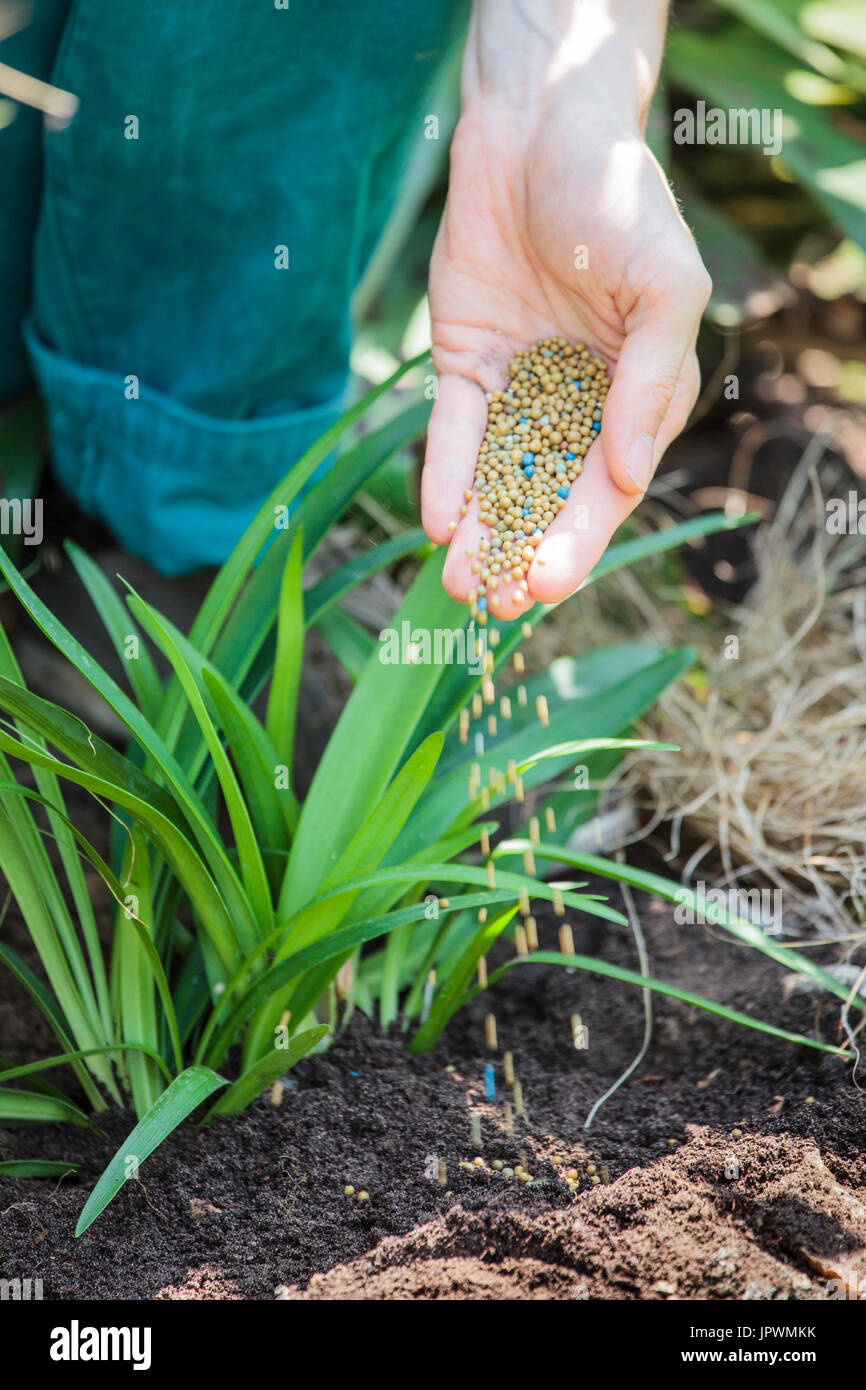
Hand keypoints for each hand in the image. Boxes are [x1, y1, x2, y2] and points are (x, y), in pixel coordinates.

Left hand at [421, 0, 711, 618]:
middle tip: (495, 604)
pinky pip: (453, 431)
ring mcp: (519, 386)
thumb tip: (630, 478)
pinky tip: (435, 518)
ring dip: (479, 530)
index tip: (548, 584)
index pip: (607, 485)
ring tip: (456, 582)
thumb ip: (653, 381)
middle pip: (548, 494)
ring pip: (497, 476)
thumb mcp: (663, 284)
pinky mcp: (464, 364)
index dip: (579, 538)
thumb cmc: (615, 195)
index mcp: (638, 393)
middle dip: (523, 550)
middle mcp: (578, 400)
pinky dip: (444, 474)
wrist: (535, 125)